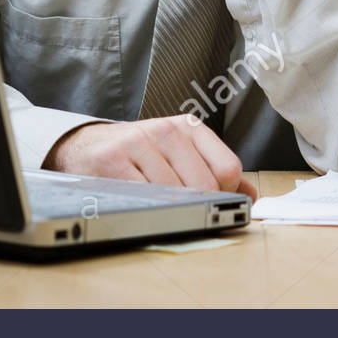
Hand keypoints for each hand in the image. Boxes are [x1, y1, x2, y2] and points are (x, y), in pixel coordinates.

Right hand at [44, 116, 257, 201]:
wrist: (87, 148)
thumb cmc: (138, 156)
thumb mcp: (180, 156)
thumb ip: (215, 173)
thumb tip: (251, 196)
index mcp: (189, 128)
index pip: (228, 168)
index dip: (224, 194)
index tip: (210, 202)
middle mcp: (166, 130)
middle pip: (205, 186)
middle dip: (198, 205)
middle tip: (179, 208)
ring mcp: (138, 142)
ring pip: (176, 195)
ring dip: (169, 209)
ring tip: (154, 202)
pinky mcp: (112, 160)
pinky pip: (145, 198)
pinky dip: (147, 210)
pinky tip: (138, 203)